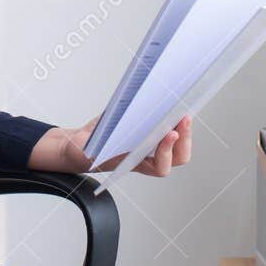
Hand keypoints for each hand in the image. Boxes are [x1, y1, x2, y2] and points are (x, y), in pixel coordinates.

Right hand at [27, 113, 192, 176]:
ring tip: (182, 107)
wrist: (80, 145)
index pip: (161, 166)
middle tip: (184, 118)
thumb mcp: (89, 150)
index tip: (170, 134)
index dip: (168, 151)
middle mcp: (148, 156)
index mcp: (137, 165)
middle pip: (179, 156)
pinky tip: (170, 98)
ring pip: (179, 140)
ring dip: (183, 125)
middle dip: (185, 137)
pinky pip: (167, 123)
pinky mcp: (148, 127)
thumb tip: (118, 122)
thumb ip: (103, 142)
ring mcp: (151, 142)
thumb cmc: (86, 151)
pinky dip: (171, 113)